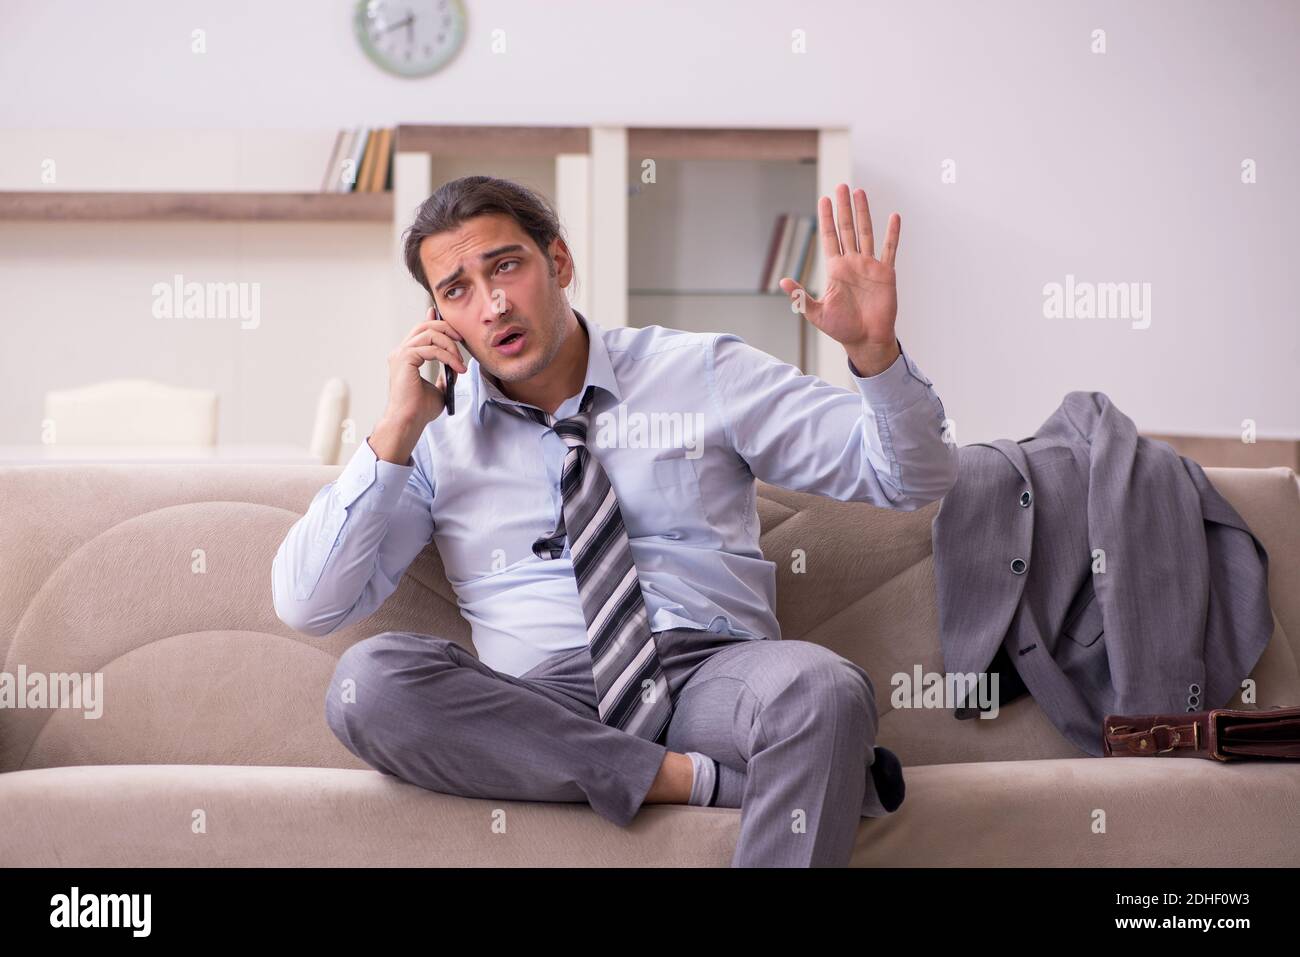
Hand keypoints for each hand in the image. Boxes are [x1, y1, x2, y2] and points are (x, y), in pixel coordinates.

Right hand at [371, 307, 466, 462]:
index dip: (436, 322)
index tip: (453, 326)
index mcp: (406, 357)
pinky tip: (458, 368)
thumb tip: (455, 366)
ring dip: (450, 345)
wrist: (409, 421)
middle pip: (425, 326)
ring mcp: (401, 354)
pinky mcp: (405, 359)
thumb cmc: (420, 409)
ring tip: (460, 361)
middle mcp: (401, 352)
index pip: (420, 331)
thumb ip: (445, 375)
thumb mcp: (439, 388)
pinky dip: (448, 356)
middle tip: (461, 339)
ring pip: (430, 334)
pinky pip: (432, 349)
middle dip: (446, 328)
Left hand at [780, 183, 901, 375]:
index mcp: (835, 269)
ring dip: (864, 213)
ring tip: (861, 192)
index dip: (827, 218)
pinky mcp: (886, 273)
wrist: (866, 340)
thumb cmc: (842, 329)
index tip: (824, 199)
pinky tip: (893, 217)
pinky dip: (892, 233)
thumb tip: (783, 283)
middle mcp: (852, 263)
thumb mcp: (816, 313)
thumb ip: (802, 297)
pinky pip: (890, 249)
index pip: (829, 237)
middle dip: (844, 207)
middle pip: (847, 228)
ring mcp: (869, 266)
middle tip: (842, 186)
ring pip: (866, 232)